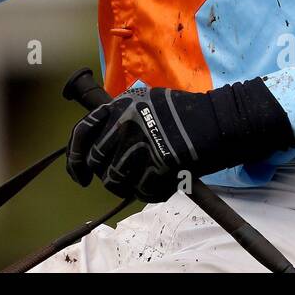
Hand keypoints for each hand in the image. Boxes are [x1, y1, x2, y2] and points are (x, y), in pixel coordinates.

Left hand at [66, 80, 294, 202]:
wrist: (219, 121)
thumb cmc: (184, 114)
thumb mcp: (146, 102)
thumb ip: (120, 117)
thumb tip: (98, 141)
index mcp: (120, 105)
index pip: (82, 132)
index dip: (74, 158)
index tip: (78, 175)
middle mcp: (126, 122)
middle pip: (97, 162)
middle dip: (106, 174)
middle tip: (122, 177)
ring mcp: (143, 143)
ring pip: (116, 180)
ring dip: (128, 186)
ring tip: (146, 178)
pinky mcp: (160, 164)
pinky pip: (142, 191)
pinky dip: (151, 192)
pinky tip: (162, 182)